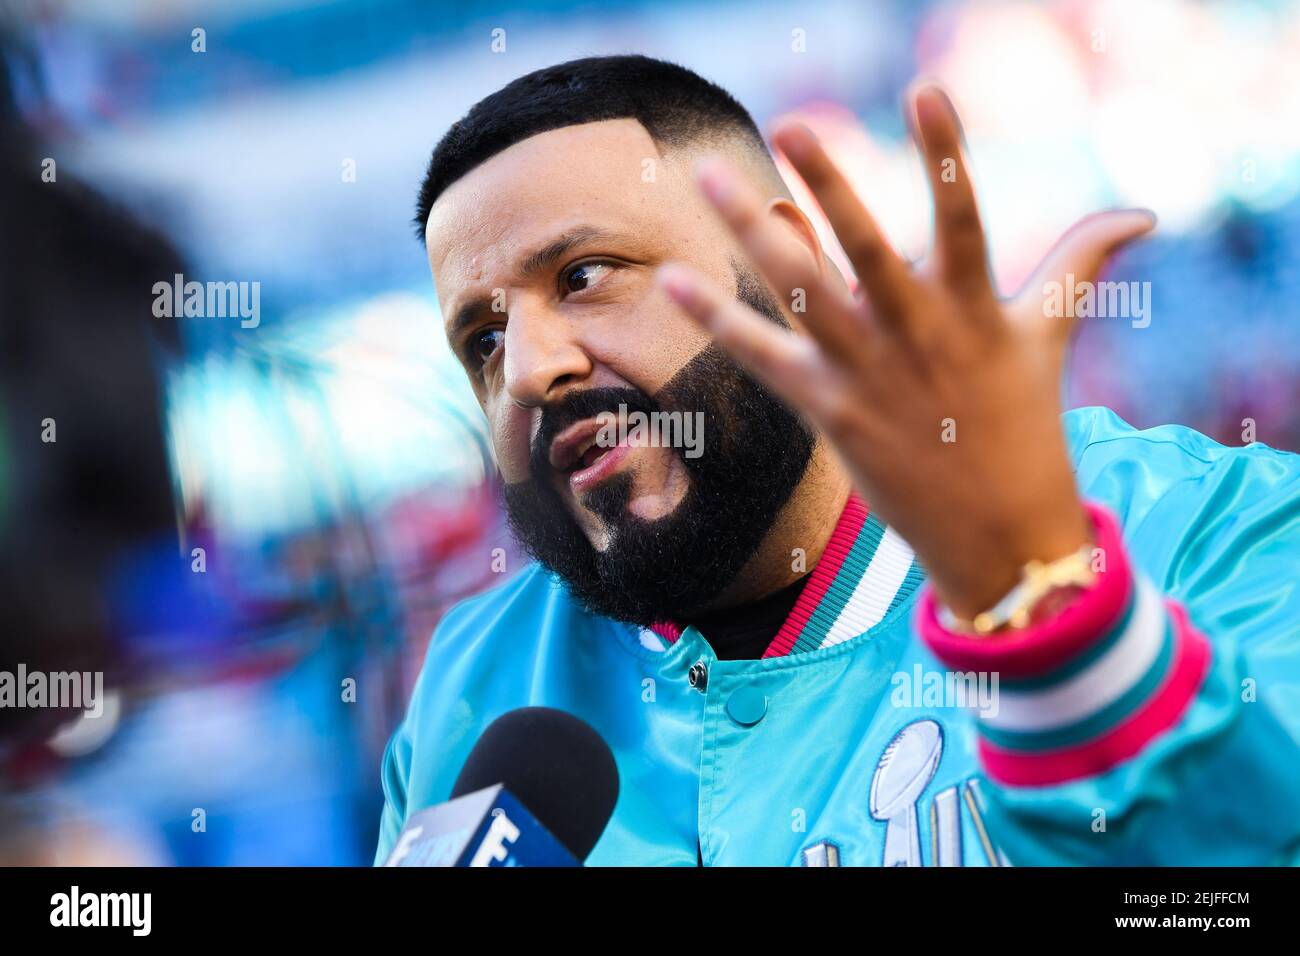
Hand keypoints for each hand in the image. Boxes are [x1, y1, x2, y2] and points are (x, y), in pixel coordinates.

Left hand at [657, 84, 1154, 618]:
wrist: (1001, 536)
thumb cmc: (1024, 426)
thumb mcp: (1049, 337)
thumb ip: (1082, 263)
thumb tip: (1144, 213)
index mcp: (974, 307)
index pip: (964, 215)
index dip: (945, 153)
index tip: (925, 89)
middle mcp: (916, 333)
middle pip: (867, 246)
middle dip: (831, 183)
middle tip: (790, 125)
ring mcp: (867, 373)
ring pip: (801, 290)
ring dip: (750, 231)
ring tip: (707, 174)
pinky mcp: (827, 410)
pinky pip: (762, 355)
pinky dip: (716, 317)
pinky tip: (671, 276)